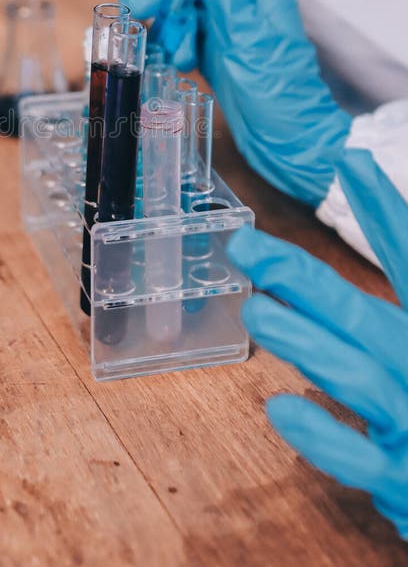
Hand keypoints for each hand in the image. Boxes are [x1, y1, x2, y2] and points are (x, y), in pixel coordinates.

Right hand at [120, 0, 350, 205]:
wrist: (288, 144)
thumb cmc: (279, 96)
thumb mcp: (249, 39)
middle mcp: (244, 5)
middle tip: (135, 7)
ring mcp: (229, 30)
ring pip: (185, 7)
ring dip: (168, 24)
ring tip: (170, 51)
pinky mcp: (216, 53)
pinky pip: (184, 35)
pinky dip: (173, 45)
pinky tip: (175, 62)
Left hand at [227, 148, 407, 540]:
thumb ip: (402, 274)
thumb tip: (364, 196)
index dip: (384, 210)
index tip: (349, 160)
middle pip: (360, 313)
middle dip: (301, 278)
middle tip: (246, 248)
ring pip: (354, 376)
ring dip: (302, 342)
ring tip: (254, 314)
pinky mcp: (402, 479)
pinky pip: (357, 457)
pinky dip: (320, 435)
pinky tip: (278, 407)